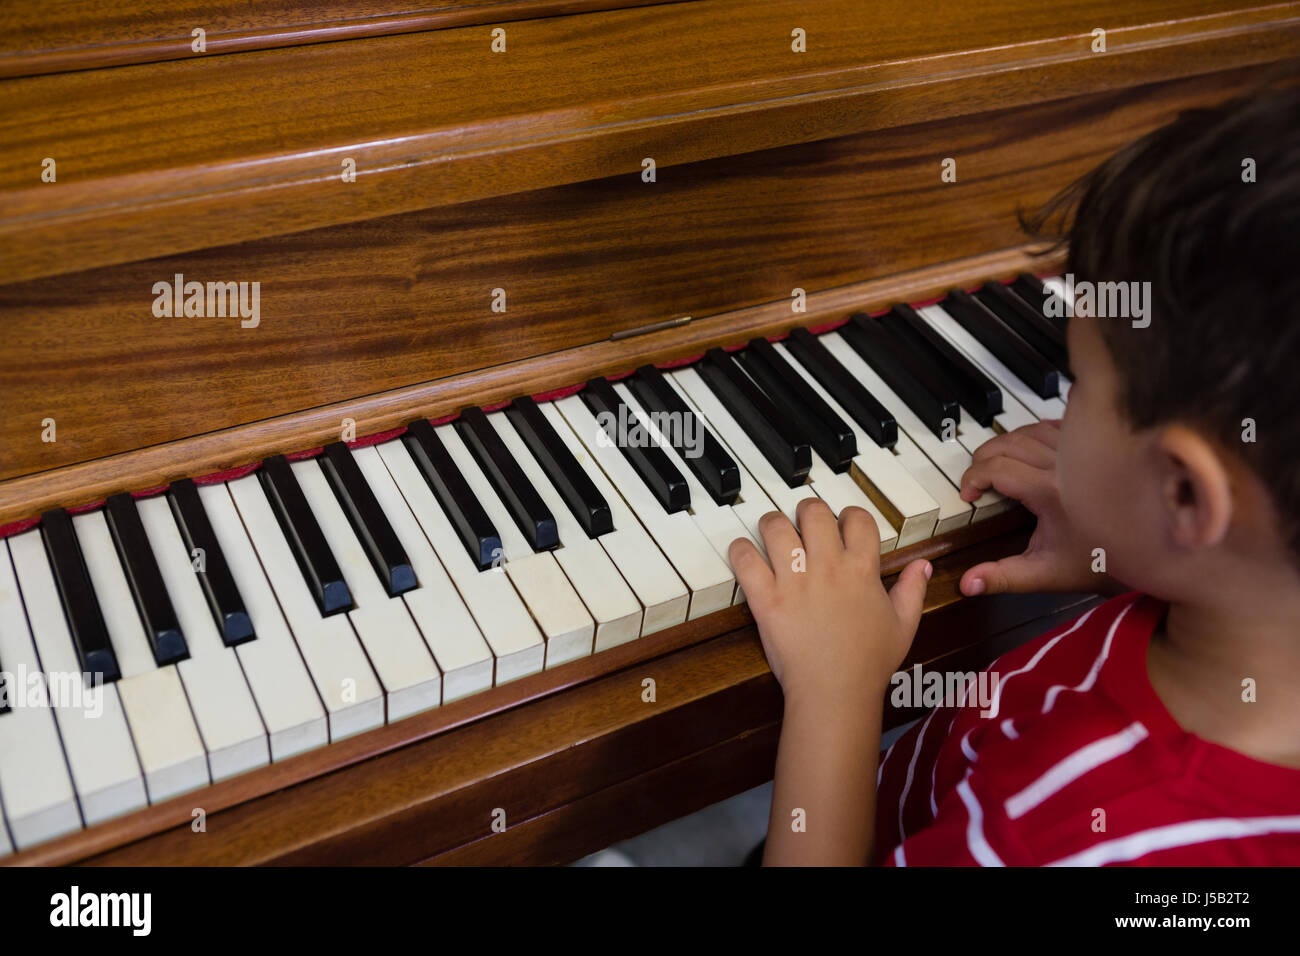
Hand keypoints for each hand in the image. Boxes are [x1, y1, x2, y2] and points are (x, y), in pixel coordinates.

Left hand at [728, 498, 932, 705]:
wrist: (835, 692)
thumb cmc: (869, 663)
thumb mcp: (904, 625)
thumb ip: (912, 590)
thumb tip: (923, 565)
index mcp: (861, 569)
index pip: (857, 518)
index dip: (849, 516)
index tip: (842, 525)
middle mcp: (827, 568)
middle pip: (813, 511)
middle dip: (808, 511)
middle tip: (803, 523)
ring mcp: (794, 581)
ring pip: (776, 526)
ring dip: (773, 525)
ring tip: (774, 534)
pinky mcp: (766, 599)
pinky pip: (745, 560)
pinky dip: (740, 551)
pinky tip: (745, 553)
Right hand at [958, 419, 1121, 595]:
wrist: (1144, 554)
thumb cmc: (1097, 563)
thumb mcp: (1045, 573)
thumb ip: (1003, 578)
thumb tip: (968, 584)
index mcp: (1049, 491)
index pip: (996, 468)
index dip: (972, 478)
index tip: (968, 495)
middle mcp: (1065, 466)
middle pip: (1008, 443)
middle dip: (983, 457)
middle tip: (976, 478)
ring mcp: (1080, 455)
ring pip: (1029, 430)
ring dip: (1005, 443)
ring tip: (995, 464)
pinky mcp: (1092, 451)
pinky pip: (1055, 427)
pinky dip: (1033, 433)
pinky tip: (1028, 449)